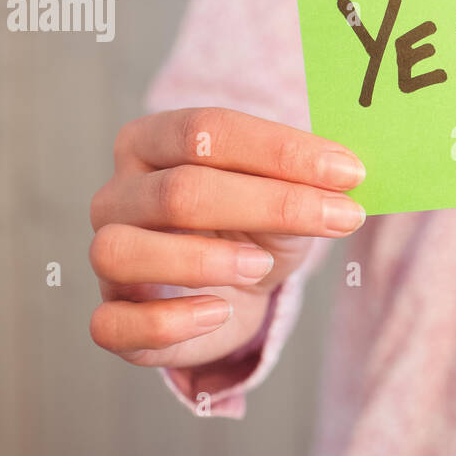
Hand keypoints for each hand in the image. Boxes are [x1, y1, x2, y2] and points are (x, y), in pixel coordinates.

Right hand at [88, 108, 366, 376]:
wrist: (235, 293)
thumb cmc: (254, 229)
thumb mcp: (287, 197)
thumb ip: (308, 181)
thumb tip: (347, 173)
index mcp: (151, 142)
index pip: (205, 130)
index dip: (280, 150)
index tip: (349, 172)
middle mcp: (118, 195)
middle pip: (179, 191)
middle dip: (270, 205)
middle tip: (340, 217)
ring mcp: (107, 256)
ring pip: (123, 251)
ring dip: (202, 261)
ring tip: (260, 267)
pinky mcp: (112, 318)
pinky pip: (114, 324)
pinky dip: (168, 323)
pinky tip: (218, 313)